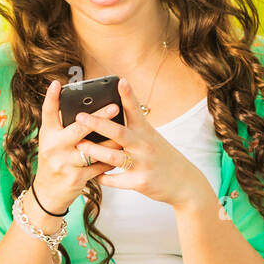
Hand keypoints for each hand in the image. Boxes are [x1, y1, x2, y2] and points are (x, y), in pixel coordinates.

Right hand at [33, 79, 115, 214]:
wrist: (48, 193)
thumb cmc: (54, 160)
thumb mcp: (51, 141)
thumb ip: (62, 124)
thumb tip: (80, 104)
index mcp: (48, 135)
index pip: (47, 113)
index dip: (51, 97)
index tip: (57, 83)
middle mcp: (54, 148)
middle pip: (78, 129)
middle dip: (98, 118)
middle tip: (115, 106)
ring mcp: (65, 164)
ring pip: (94, 149)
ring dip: (113, 140)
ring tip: (128, 131)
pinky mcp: (77, 178)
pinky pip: (100, 166)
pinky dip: (112, 159)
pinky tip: (123, 152)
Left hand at [72, 78, 209, 208]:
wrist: (185, 183)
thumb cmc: (162, 156)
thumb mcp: (152, 138)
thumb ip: (133, 127)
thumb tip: (111, 111)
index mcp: (146, 131)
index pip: (136, 110)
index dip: (128, 95)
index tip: (120, 80)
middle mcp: (144, 145)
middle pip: (119, 132)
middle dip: (98, 124)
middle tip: (80, 116)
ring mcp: (142, 163)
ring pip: (113, 157)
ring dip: (94, 151)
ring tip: (78, 145)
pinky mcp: (139, 181)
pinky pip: (115, 180)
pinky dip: (102, 177)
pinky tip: (92, 174)